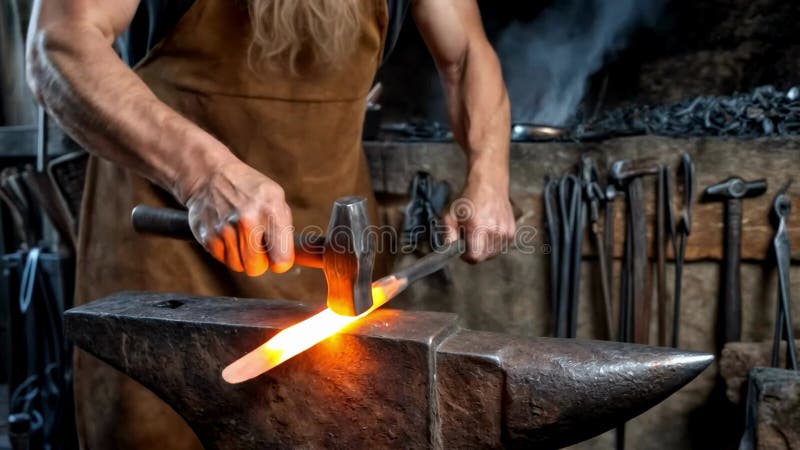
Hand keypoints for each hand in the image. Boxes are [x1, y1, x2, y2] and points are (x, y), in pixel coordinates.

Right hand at [181, 161, 293, 275]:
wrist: (211, 174)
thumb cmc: (249, 189)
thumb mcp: (276, 197)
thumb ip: (284, 229)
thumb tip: (286, 260)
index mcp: (271, 209)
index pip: (281, 259)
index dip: (280, 260)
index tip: (278, 254)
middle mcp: (248, 219)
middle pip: (257, 268)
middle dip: (259, 260)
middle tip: (257, 244)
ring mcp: (225, 229)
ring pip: (238, 266)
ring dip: (241, 255)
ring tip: (240, 234)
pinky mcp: (207, 236)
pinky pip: (222, 259)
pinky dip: (226, 250)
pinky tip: (227, 232)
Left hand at [444, 175, 514, 262]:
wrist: (489, 185)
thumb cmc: (468, 199)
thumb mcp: (450, 215)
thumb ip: (448, 236)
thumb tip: (449, 251)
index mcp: (477, 228)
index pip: (474, 258)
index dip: (466, 256)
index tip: (462, 249)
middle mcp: (493, 231)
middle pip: (483, 257)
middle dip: (474, 252)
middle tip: (470, 238)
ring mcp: (504, 232)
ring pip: (492, 254)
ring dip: (484, 248)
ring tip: (479, 232)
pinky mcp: (511, 232)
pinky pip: (500, 247)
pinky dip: (493, 243)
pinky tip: (488, 230)